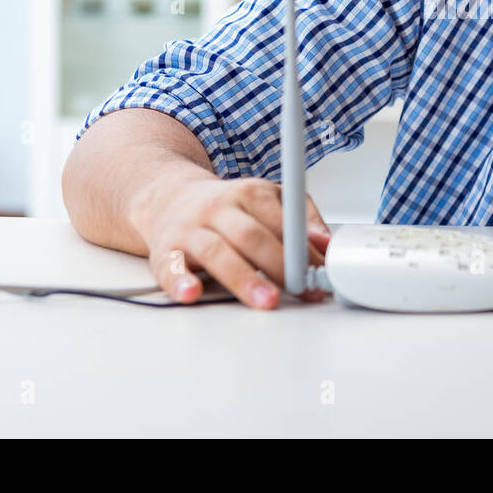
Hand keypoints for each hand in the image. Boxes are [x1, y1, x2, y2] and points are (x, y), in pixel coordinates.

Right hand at [131, 176, 331, 309]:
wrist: (170, 199)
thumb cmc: (227, 207)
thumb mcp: (269, 198)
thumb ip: (302, 218)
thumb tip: (327, 245)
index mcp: (248, 193)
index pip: (281, 220)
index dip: (304, 248)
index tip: (320, 271)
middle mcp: (218, 208)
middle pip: (251, 236)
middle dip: (280, 264)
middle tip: (302, 287)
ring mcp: (190, 230)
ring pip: (217, 251)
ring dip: (244, 278)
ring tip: (267, 299)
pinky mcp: (165, 253)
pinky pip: (171, 267)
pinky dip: (180, 282)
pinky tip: (192, 293)